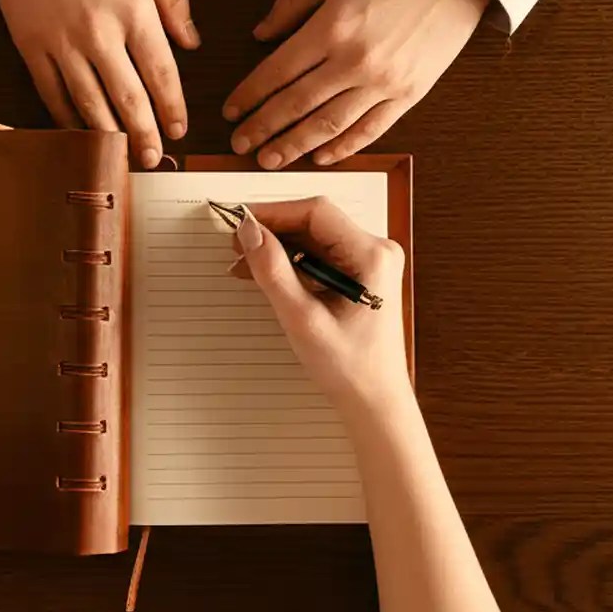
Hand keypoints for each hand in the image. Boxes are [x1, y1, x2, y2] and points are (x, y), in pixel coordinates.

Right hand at [0, 0, 200, 167]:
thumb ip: (172, 1)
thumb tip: (191, 42)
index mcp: (134, 10)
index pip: (161, 73)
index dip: (172, 108)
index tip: (178, 129)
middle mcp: (100, 32)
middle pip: (128, 98)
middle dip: (143, 133)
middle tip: (151, 158)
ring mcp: (62, 42)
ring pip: (89, 102)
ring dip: (108, 134)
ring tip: (119, 156)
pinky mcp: (30, 45)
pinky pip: (51, 92)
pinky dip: (66, 116)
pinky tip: (79, 130)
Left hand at [224, 0, 489, 167]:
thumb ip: (293, 4)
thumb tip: (261, 35)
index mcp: (332, 28)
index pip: (277, 72)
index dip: (249, 96)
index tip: (231, 112)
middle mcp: (356, 60)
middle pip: (296, 105)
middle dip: (263, 129)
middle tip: (240, 145)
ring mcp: (384, 82)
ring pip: (329, 125)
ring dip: (295, 146)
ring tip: (270, 159)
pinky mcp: (409, 94)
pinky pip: (370, 130)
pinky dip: (343, 147)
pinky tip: (321, 157)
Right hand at [233, 198, 409, 408]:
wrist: (374, 399)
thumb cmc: (350, 367)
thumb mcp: (302, 318)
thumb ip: (273, 271)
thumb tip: (249, 232)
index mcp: (371, 256)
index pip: (316, 212)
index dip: (273, 213)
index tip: (240, 221)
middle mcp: (376, 251)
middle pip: (314, 222)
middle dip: (272, 231)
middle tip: (236, 244)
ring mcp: (370, 263)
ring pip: (314, 238)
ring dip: (278, 248)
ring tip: (244, 263)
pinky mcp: (360, 274)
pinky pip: (320, 255)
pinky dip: (291, 262)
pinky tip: (266, 273)